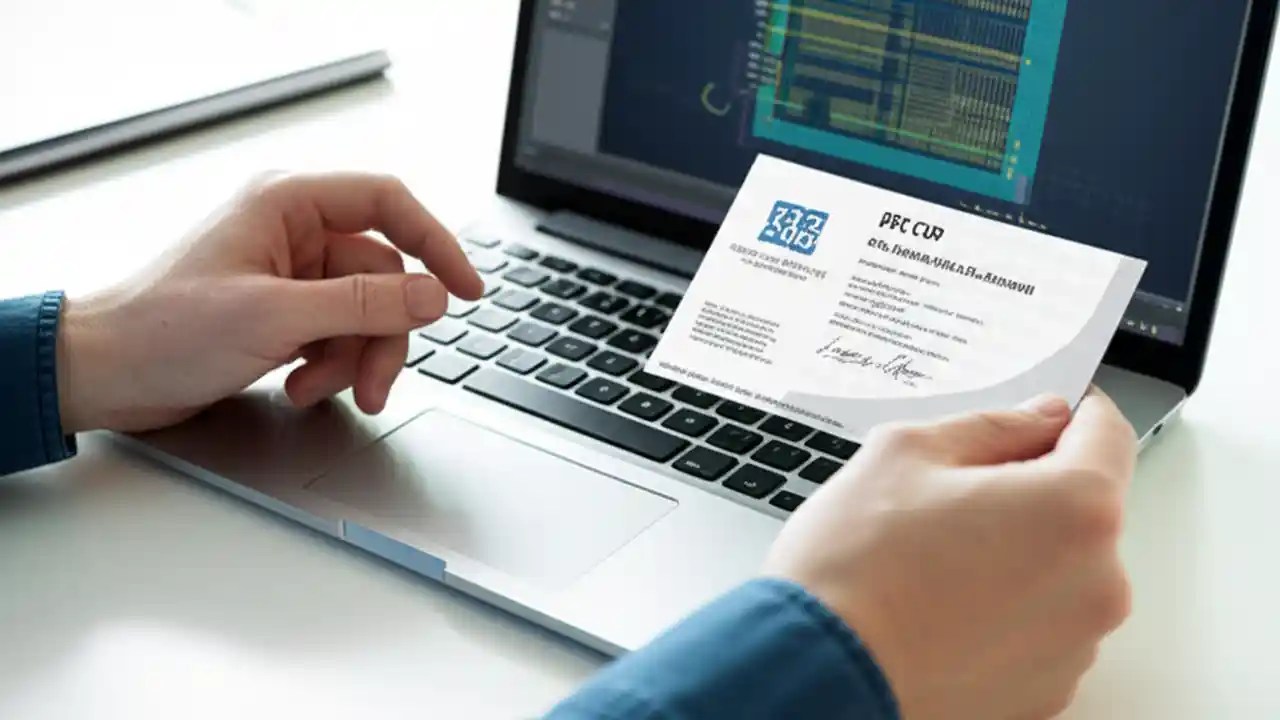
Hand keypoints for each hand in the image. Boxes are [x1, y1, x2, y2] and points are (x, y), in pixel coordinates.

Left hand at [56, 173, 483, 432]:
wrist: (106, 374)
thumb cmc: (162, 328)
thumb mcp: (275, 317)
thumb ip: (363, 304)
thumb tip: (431, 295)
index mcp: (288, 204)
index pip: (388, 204)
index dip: (435, 244)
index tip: (466, 289)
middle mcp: (294, 233)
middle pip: (383, 276)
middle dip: (384, 334)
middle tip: (377, 382)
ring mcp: (290, 276)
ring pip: (365, 314)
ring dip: (354, 359)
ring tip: (319, 388)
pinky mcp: (284, 314)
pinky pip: (339, 336)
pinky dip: (330, 367)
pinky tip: (299, 385)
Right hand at [764, 390, 1136, 719]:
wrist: (820, 671)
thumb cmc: (855, 569)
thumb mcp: (907, 453)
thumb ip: (992, 427)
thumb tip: (1038, 419)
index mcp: (1075, 509)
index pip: (1107, 435)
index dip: (1072, 414)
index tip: (1042, 417)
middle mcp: (1096, 583)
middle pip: (1083, 510)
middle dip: (1030, 493)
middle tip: (950, 499)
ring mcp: (1075, 647)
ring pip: (1060, 572)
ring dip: (1018, 556)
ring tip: (935, 563)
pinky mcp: (1046, 691)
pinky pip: (1039, 629)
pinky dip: (1003, 613)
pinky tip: (940, 608)